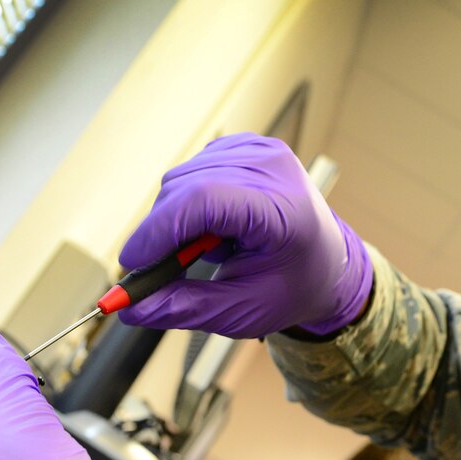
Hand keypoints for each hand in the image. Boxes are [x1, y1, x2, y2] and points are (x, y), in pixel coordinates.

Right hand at [117, 133, 372, 337]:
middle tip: (159, 271)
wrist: (329, 265)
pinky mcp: (247, 147)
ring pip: (183, 177)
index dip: (159, 230)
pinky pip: (194, 170)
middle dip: (160, 231)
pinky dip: (189, 203)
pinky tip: (214, 227)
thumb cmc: (293, 289)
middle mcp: (274, 169)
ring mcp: (261, 151)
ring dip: (176, 218)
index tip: (132, 263)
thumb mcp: (241, 311)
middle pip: (186, 186)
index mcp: (283, 210)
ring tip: (206, 250)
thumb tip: (131, 308)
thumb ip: (185, 308)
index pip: (204, 200)